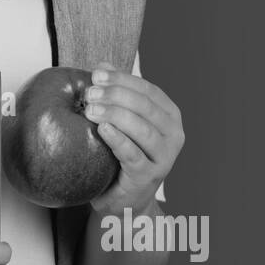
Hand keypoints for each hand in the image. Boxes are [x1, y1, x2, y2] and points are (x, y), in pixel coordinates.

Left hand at [81, 61, 185, 216]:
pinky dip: (118, 140)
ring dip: (115, 115)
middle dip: (116, 95)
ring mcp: (164, 157)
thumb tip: (101, 65)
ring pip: (142, 130)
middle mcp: (174, 134)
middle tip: (90, 92)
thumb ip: (116, 94)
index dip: (122, 79)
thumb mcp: (122, 122)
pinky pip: (133, 155)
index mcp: (169, 115)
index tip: (96, 73)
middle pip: (146, 107)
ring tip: (90, 109)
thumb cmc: (123, 154)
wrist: (125, 200)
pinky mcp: (149, 176)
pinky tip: (102, 129)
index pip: (148, 90)